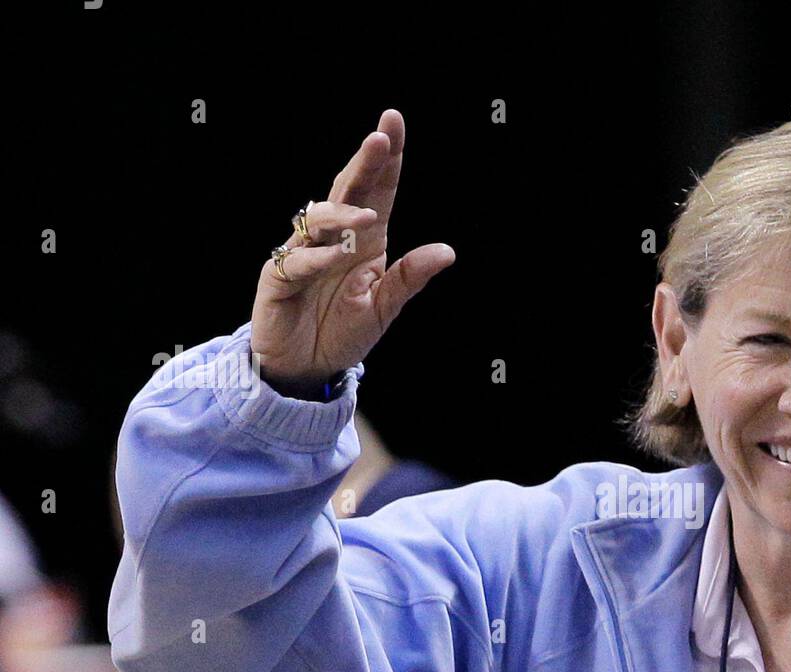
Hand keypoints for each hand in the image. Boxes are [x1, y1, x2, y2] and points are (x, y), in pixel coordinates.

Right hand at [249, 108, 454, 383]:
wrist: (305, 367)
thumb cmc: (343, 332)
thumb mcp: (384, 307)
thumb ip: (410, 278)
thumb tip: (447, 251)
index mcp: (364, 240)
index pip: (378, 190)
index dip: (387, 158)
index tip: (394, 122)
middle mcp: (333, 239)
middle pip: (348, 190)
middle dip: (364, 163)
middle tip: (379, 137)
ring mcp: (303, 254)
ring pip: (319, 219)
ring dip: (344, 214)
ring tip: (369, 218)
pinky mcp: (279, 278)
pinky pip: (299, 261)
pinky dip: (318, 258)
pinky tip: (336, 255)